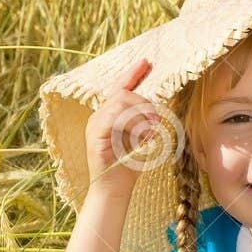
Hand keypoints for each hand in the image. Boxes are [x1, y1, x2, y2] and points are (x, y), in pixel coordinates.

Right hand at [84, 56, 161, 196]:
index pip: (120, 87)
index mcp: (109, 114)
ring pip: (121, 103)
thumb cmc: (128, 165)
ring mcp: (94, 124)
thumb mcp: (140, 138)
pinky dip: (134, 125)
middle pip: (123, 94)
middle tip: (158, 122)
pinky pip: (115, 118)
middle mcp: (98, 116)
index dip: (133, 73)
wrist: (114, 189)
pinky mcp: (95, 135)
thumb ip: (143, 121)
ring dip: (141, 115)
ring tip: (151, 131)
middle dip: (144, 104)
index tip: (147, 62)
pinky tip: (143, 138)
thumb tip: (155, 108)